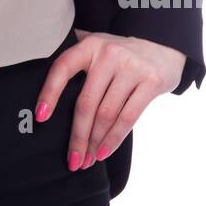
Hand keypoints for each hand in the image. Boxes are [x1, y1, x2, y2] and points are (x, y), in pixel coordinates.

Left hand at [35, 30, 187, 169]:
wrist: (163, 49)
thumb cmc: (121, 55)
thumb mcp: (97, 47)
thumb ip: (76, 60)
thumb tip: (43, 89)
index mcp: (90, 46)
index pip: (63, 68)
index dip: (49, 93)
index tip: (41, 117)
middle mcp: (109, 54)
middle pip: (86, 103)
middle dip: (77, 136)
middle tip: (72, 160)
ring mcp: (131, 67)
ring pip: (106, 114)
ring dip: (95, 143)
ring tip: (87, 160)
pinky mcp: (151, 82)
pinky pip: (128, 118)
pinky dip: (113, 139)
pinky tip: (104, 152)